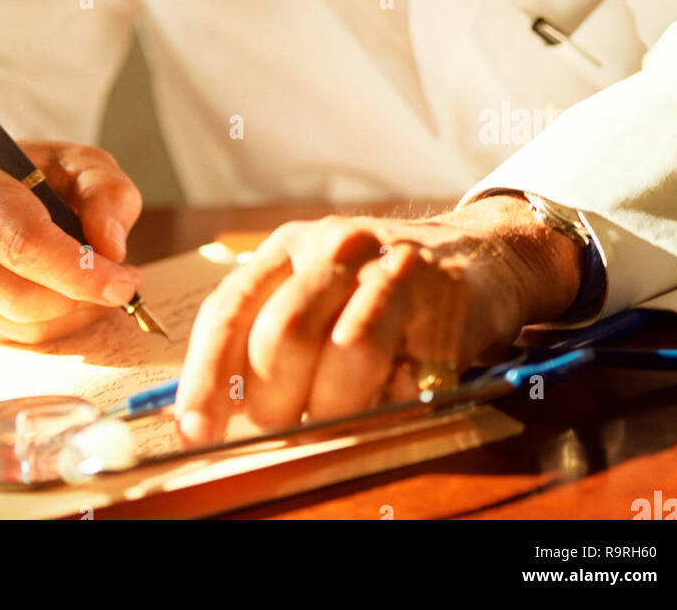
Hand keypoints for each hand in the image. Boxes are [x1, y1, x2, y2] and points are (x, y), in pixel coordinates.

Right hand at [0, 141, 142, 342]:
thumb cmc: (35, 174)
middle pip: (17, 295)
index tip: (123, 284)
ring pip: (18, 323)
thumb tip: (112, 249)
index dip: (77, 271)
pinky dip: (56, 324)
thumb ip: (105, 193)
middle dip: (80, 298)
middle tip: (124, 284)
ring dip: (73, 315)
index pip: (23, 243)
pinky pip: (13, 336)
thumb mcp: (80, 162)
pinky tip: (74, 297)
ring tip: (102, 286)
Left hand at [174, 195, 582, 443]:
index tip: (195, 430)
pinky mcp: (444, 298)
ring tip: (339, 417)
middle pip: (284, 333)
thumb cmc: (381, 289)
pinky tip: (391, 393)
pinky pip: (409, 365)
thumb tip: (223, 420)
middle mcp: (336, 246)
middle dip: (276, 401)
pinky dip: (392, 397)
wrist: (481, 252)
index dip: (206, 375)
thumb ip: (270, 342)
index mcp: (289, 248)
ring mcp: (393, 266)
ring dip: (337, 405)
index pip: (230, 309)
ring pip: (348, 350)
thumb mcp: (318, 295)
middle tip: (283, 431)